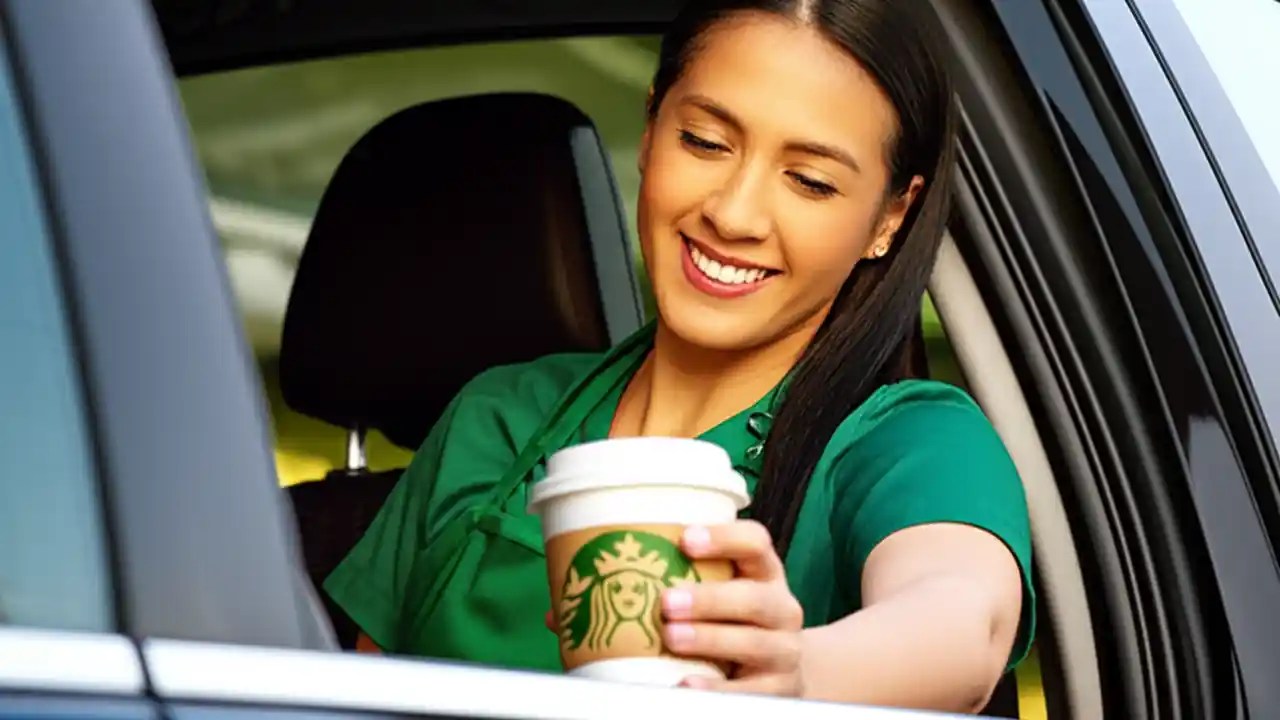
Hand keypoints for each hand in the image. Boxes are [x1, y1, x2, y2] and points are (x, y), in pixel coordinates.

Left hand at [661, 520, 804, 695]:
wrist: (776, 672)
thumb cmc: (735, 621)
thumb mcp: (724, 590)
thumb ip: (687, 574)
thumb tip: (610, 565)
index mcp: (765, 573)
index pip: (755, 542)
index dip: (724, 538)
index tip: (685, 540)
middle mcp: (781, 608)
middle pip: (754, 598)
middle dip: (709, 599)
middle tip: (667, 602)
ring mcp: (784, 650)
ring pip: (754, 643)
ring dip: (709, 639)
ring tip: (671, 637)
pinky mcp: (780, 689)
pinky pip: (749, 690)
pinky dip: (717, 688)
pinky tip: (686, 683)